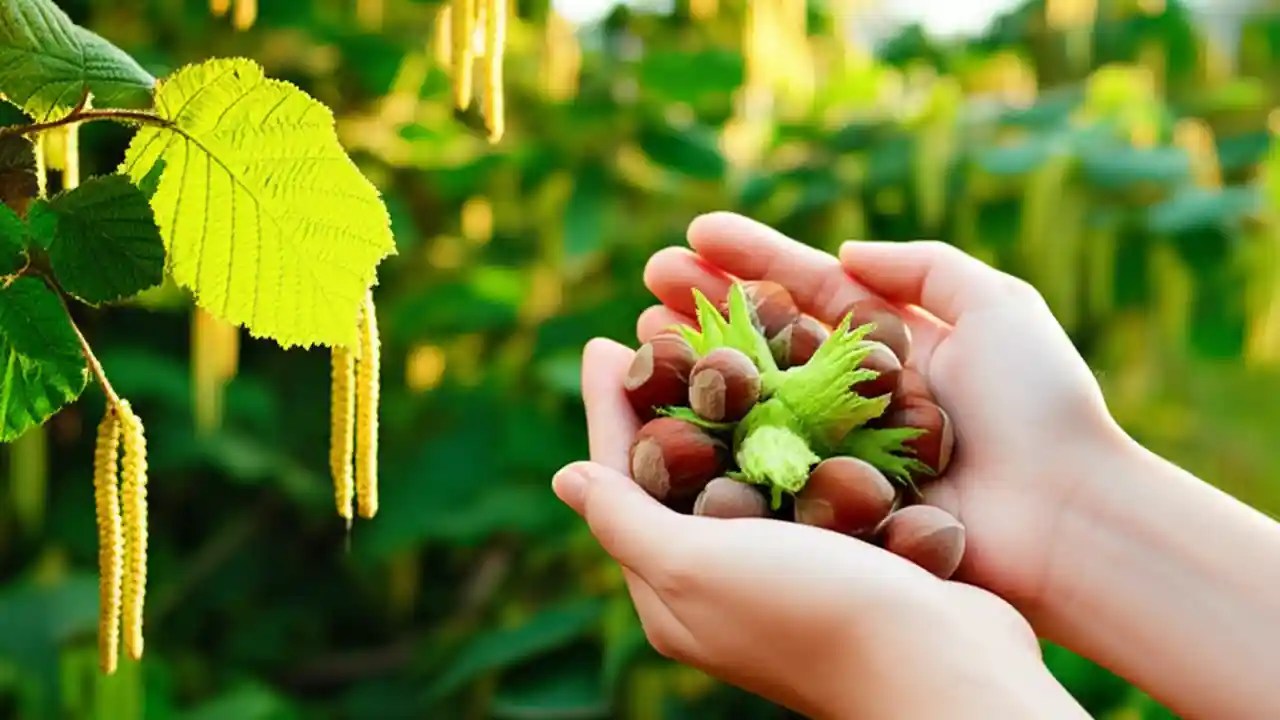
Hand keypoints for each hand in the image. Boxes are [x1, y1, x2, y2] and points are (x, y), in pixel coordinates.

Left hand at [551, 338, 1088, 718]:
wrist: (946, 664)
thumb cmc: (812, 615)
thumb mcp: (694, 570)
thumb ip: (625, 520)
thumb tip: (565, 477)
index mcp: (675, 589)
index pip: (622, 481)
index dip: (609, 407)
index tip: (604, 339)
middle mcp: (726, 574)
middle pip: (682, 462)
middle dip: (669, 388)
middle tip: (663, 319)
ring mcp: (790, 559)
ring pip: (748, 455)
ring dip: (736, 390)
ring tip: (728, 325)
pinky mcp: (849, 544)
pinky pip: (808, 465)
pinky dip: (798, 414)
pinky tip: (800, 364)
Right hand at [635, 212, 1126, 612]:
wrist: (1068, 520)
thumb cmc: (1041, 407)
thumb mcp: (1000, 305)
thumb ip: (923, 266)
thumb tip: (845, 250)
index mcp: (896, 343)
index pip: (810, 288)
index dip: (752, 259)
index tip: (694, 232)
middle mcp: (858, 393)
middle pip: (769, 338)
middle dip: (708, 305)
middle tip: (648, 282)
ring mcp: (840, 449)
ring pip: (755, 396)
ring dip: (699, 363)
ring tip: (641, 336)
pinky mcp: (829, 501)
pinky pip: (763, 460)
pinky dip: (716, 435)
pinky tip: (670, 412)